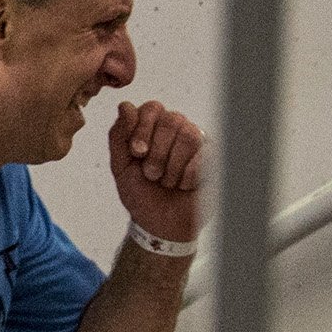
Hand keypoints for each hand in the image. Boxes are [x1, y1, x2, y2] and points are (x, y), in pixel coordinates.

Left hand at [108, 99, 206, 244]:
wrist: (161, 224)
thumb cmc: (141, 194)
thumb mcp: (120, 167)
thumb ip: (118, 136)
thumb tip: (125, 106)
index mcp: (153, 126)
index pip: (152, 108)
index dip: (142, 129)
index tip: (136, 153)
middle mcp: (176, 129)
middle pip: (171, 120)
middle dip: (157, 153)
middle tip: (151, 175)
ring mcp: (197, 141)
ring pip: (188, 136)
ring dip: (171, 167)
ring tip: (167, 181)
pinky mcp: (212, 157)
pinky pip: (203, 155)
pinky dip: (187, 176)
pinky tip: (183, 186)